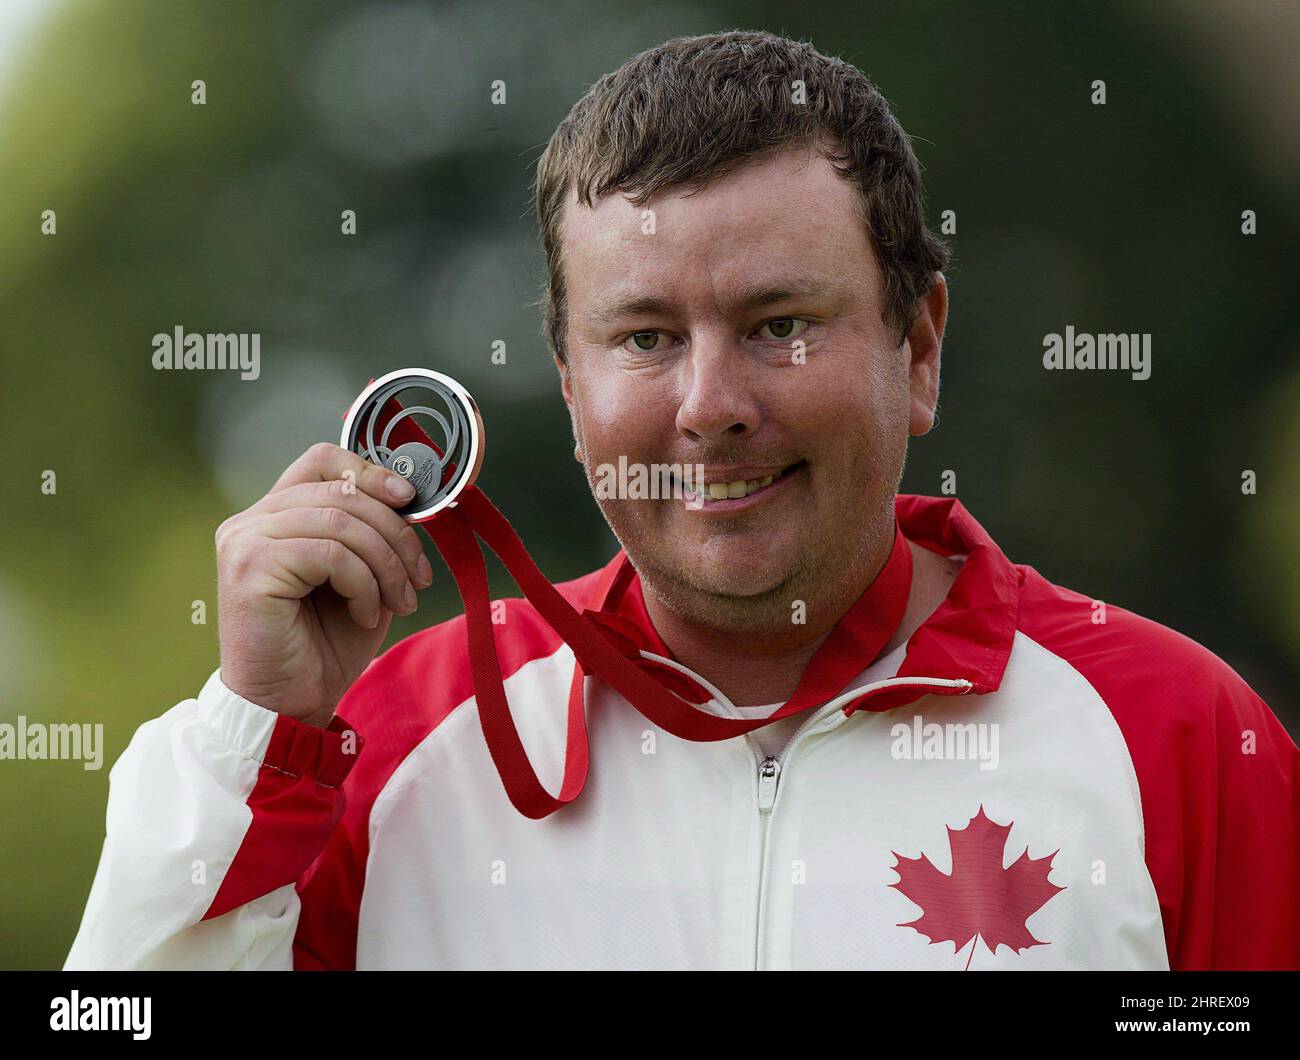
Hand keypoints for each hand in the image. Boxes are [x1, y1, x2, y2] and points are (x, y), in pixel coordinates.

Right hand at [214, 443, 432, 726]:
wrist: (290, 705)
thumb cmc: (325, 645)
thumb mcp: (364, 577)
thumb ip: (374, 534)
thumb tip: (411, 498)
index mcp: (276, 514)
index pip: (322, 460)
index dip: (371, 470)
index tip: (409, 499)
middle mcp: (252, 520)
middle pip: (344, 492)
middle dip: (396, 534)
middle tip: (418, 578)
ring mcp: (246, 540)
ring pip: (343, 522)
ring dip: (386, 565)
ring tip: (398, 602)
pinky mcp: (250, 567)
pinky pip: (331, 555)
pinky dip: (364, 585)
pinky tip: (364, 614)